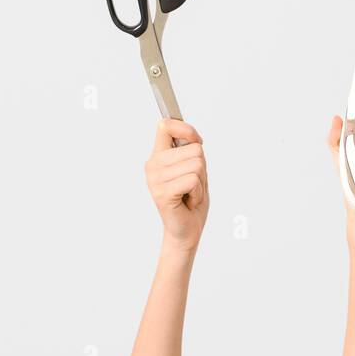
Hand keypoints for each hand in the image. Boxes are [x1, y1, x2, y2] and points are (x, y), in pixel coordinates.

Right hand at [144, 119, 208, 253]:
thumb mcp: (193, 168)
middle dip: (202, 167)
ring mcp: (155, 179)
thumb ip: (190, 150)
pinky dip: (198, 192)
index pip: (166, 126)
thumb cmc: (191, 198)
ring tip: (189, 192)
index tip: (196, 140)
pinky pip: (193, 180)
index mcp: (158, 156)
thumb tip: (193, 138)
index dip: (186, 129)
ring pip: (197, 164)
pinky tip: (188, 200)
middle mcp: (152, 165)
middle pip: (194, 148)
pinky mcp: (162, 193)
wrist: (187, 229)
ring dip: (200, 181)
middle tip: (191, 184)